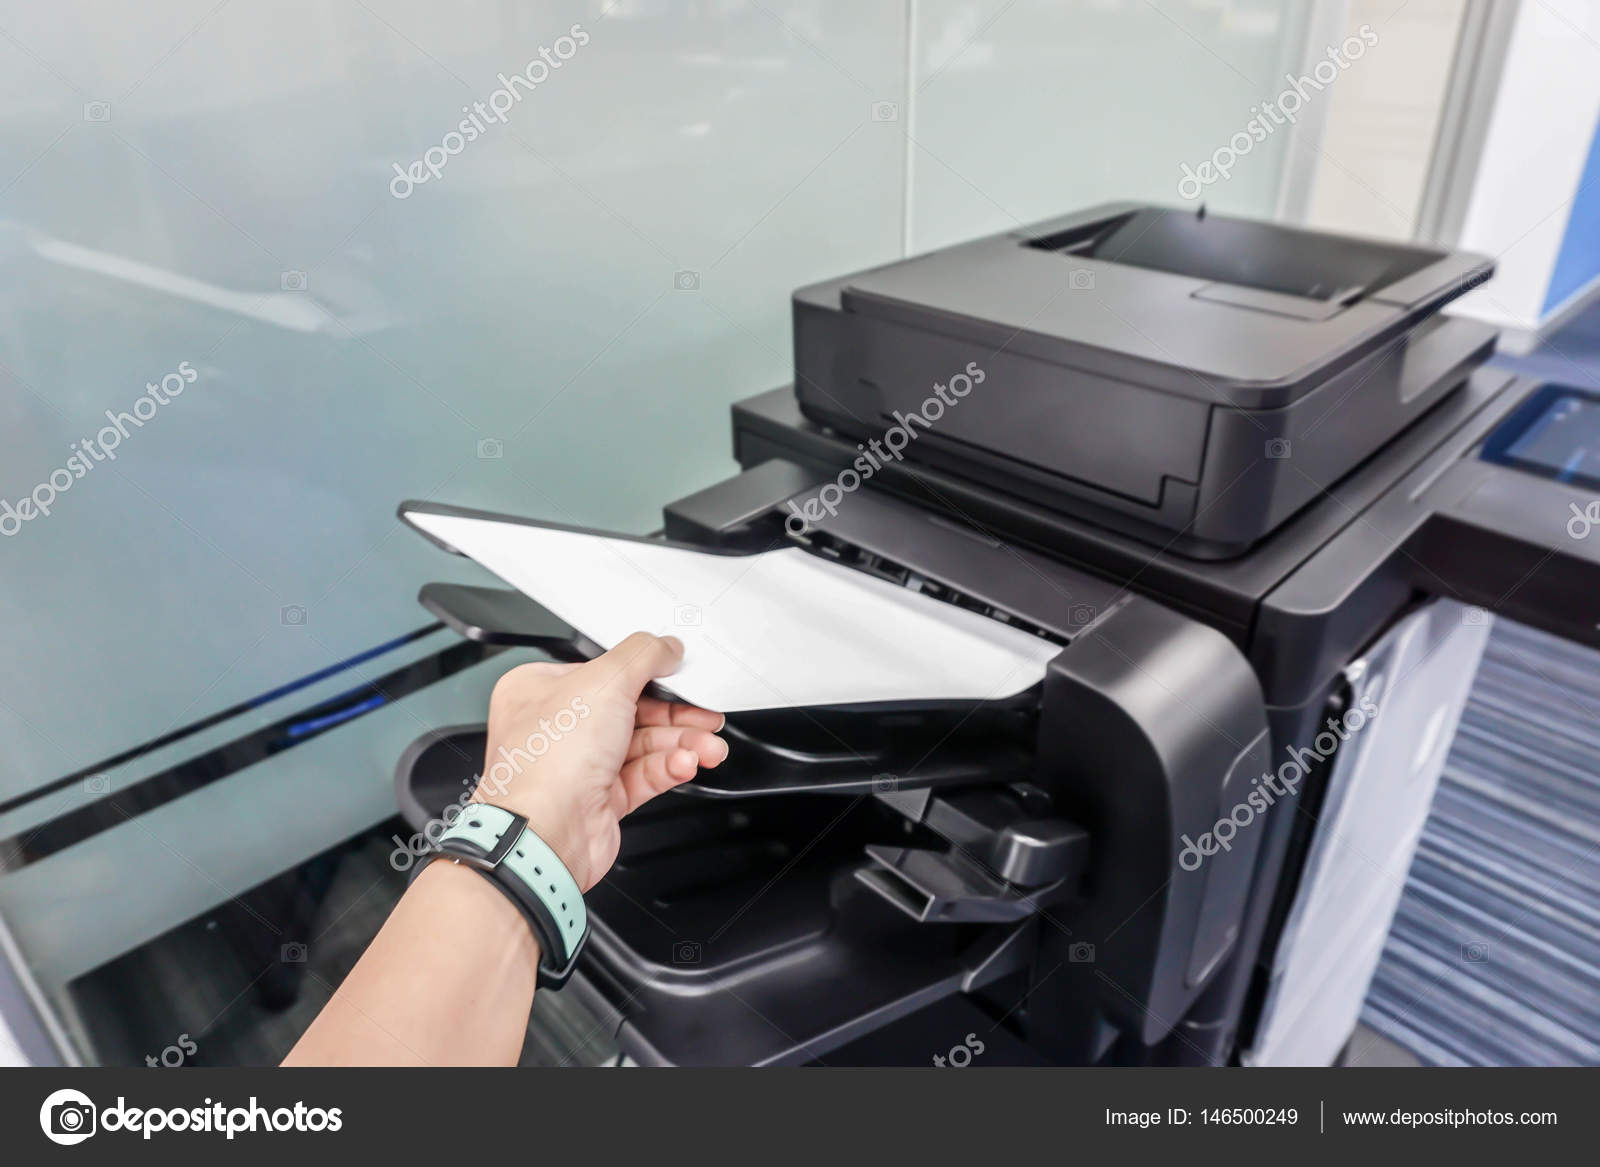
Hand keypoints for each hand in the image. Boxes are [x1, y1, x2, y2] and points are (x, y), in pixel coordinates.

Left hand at [472, 632, 727, 890]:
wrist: (546, 835)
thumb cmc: (548, 762)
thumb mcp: (604, 682)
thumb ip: (642, 656)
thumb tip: (665, 647)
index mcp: (542, 689)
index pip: (605, 671)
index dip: (647, 673)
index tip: (679, 674)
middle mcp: (558, 727)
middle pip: (632, 708)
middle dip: (676, 714)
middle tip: (706, 714)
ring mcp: (580, 764)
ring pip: (644, 744)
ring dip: (681, 742)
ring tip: (708, 745)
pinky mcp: (601, 798)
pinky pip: (644, 774)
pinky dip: (669, 767)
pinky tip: (686, 763)